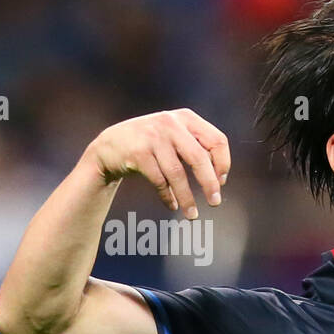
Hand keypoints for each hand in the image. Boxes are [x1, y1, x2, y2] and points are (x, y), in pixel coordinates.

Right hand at [84, 108, 230, 219]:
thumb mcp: (176, 137)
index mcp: (186, 118)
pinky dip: (168, 196)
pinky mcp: (138, 153)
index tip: (222, 182)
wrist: (110, 146)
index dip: (223, 163)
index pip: (217, 140)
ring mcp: (152, 136)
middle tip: (215, 203)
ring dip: (187, 197)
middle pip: (199, 158)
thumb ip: (198, 148)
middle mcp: (170, 123)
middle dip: (209, 184)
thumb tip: (220, 178)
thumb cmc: (152, 146)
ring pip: (177, 173)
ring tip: (192, 215)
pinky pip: (159, 180)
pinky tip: (172, 205)